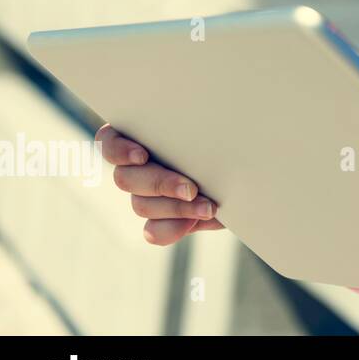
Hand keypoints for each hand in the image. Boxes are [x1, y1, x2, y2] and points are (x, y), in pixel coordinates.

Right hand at [96, 125, 222, 244]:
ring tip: (208, 207)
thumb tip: (206, 131)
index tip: (142, 156)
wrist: (249, 171)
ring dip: (176, 208)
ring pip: (141, 206)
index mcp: (144, 135)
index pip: (109, 140)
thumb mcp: (219, 129)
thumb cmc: (231, 138)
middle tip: (192, 188)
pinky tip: (192, 223)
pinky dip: (171, 229)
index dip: (119, 150)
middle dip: (161, 184)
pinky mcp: (161, 220)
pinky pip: (153, 231)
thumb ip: (202, 130)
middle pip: (125, 179)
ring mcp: (146, 195)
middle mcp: (138, 167)